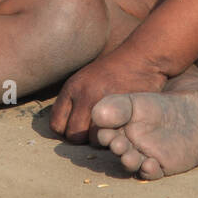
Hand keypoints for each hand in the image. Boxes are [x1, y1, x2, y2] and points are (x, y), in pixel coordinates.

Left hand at [49, 51, 166, 142]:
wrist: (141, 58)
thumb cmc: (113, 71)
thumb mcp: (85, 79)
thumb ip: (73, 102)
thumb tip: (62, 129)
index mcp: (72, 88)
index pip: (56, 124)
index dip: (66, 131)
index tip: (78, 128)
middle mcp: (84, 95)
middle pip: (73, 135)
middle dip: (83, 138)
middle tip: (96, 130)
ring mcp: (104, 102)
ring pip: (93, 138)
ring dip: (102, 138)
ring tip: (110, 128)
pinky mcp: (124, 109)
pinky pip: (114, 134)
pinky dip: (117, 135)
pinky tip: (121, 127)